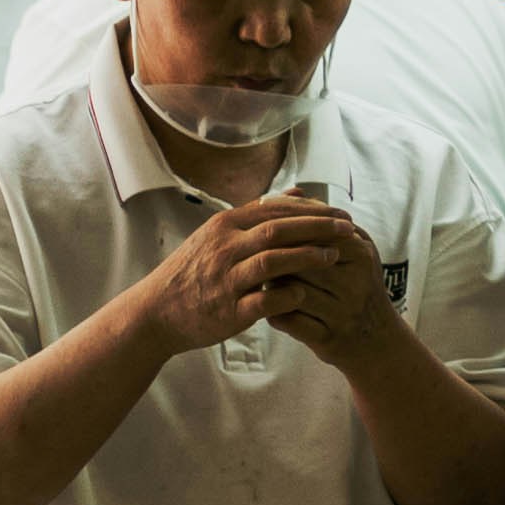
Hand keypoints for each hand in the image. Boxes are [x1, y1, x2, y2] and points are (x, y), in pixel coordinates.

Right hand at [141, 195, 380, 354]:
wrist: (155, 312)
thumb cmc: (194, 272)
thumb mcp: (219, 235)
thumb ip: (259, 214)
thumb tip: (298, 192)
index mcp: (225, 226)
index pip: (275, 210)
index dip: (312, 211)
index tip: (341, 213)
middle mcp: (225, 248)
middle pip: (278, 230)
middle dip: (318, 228)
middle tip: (348, 229)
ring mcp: (226, 279)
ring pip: (272, 261)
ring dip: (307, 258)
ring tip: (334, 257)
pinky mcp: (228, 310)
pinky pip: (263, 301)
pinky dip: (287, 296)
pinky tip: (307, 294)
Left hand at [251, 193, 403, 350]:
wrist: (376, 341)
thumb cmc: (357, 288)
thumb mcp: (355, 252)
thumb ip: (327, 225)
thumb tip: (292, 193)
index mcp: (361, 253)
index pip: (315, 232)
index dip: (284, 229)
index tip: (260, 228)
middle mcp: (356, 282)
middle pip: (301, 260)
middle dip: (274, 257)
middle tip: (252, 254)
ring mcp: (344, 312)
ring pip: (293, 291)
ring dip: (270, 285)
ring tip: (257, 279)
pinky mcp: (330, 338)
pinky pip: (291, 322)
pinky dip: (274, 313)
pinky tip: (266, 307)